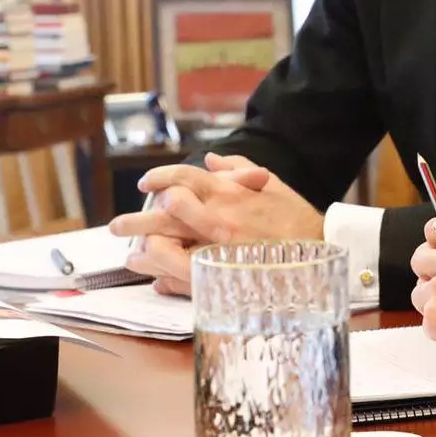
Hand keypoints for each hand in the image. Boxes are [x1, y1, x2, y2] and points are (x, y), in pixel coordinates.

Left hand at [108, 154, 324, 292]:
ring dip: (143, 251)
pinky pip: (181, 277)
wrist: (320, 256)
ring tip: (129, 254)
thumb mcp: (273, 184)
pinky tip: (153, 275)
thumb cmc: (297, 218)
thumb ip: (239, 168)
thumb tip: (210, 159)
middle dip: (136, 220)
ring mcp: (217, 251)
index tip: (145, 184)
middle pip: (164, 217)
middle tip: (115, 226)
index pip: (184, 179)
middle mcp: (218, 220)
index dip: (160, 179)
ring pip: (166, 250)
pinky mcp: (221, 277)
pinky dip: (164, 275)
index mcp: (230, 194)